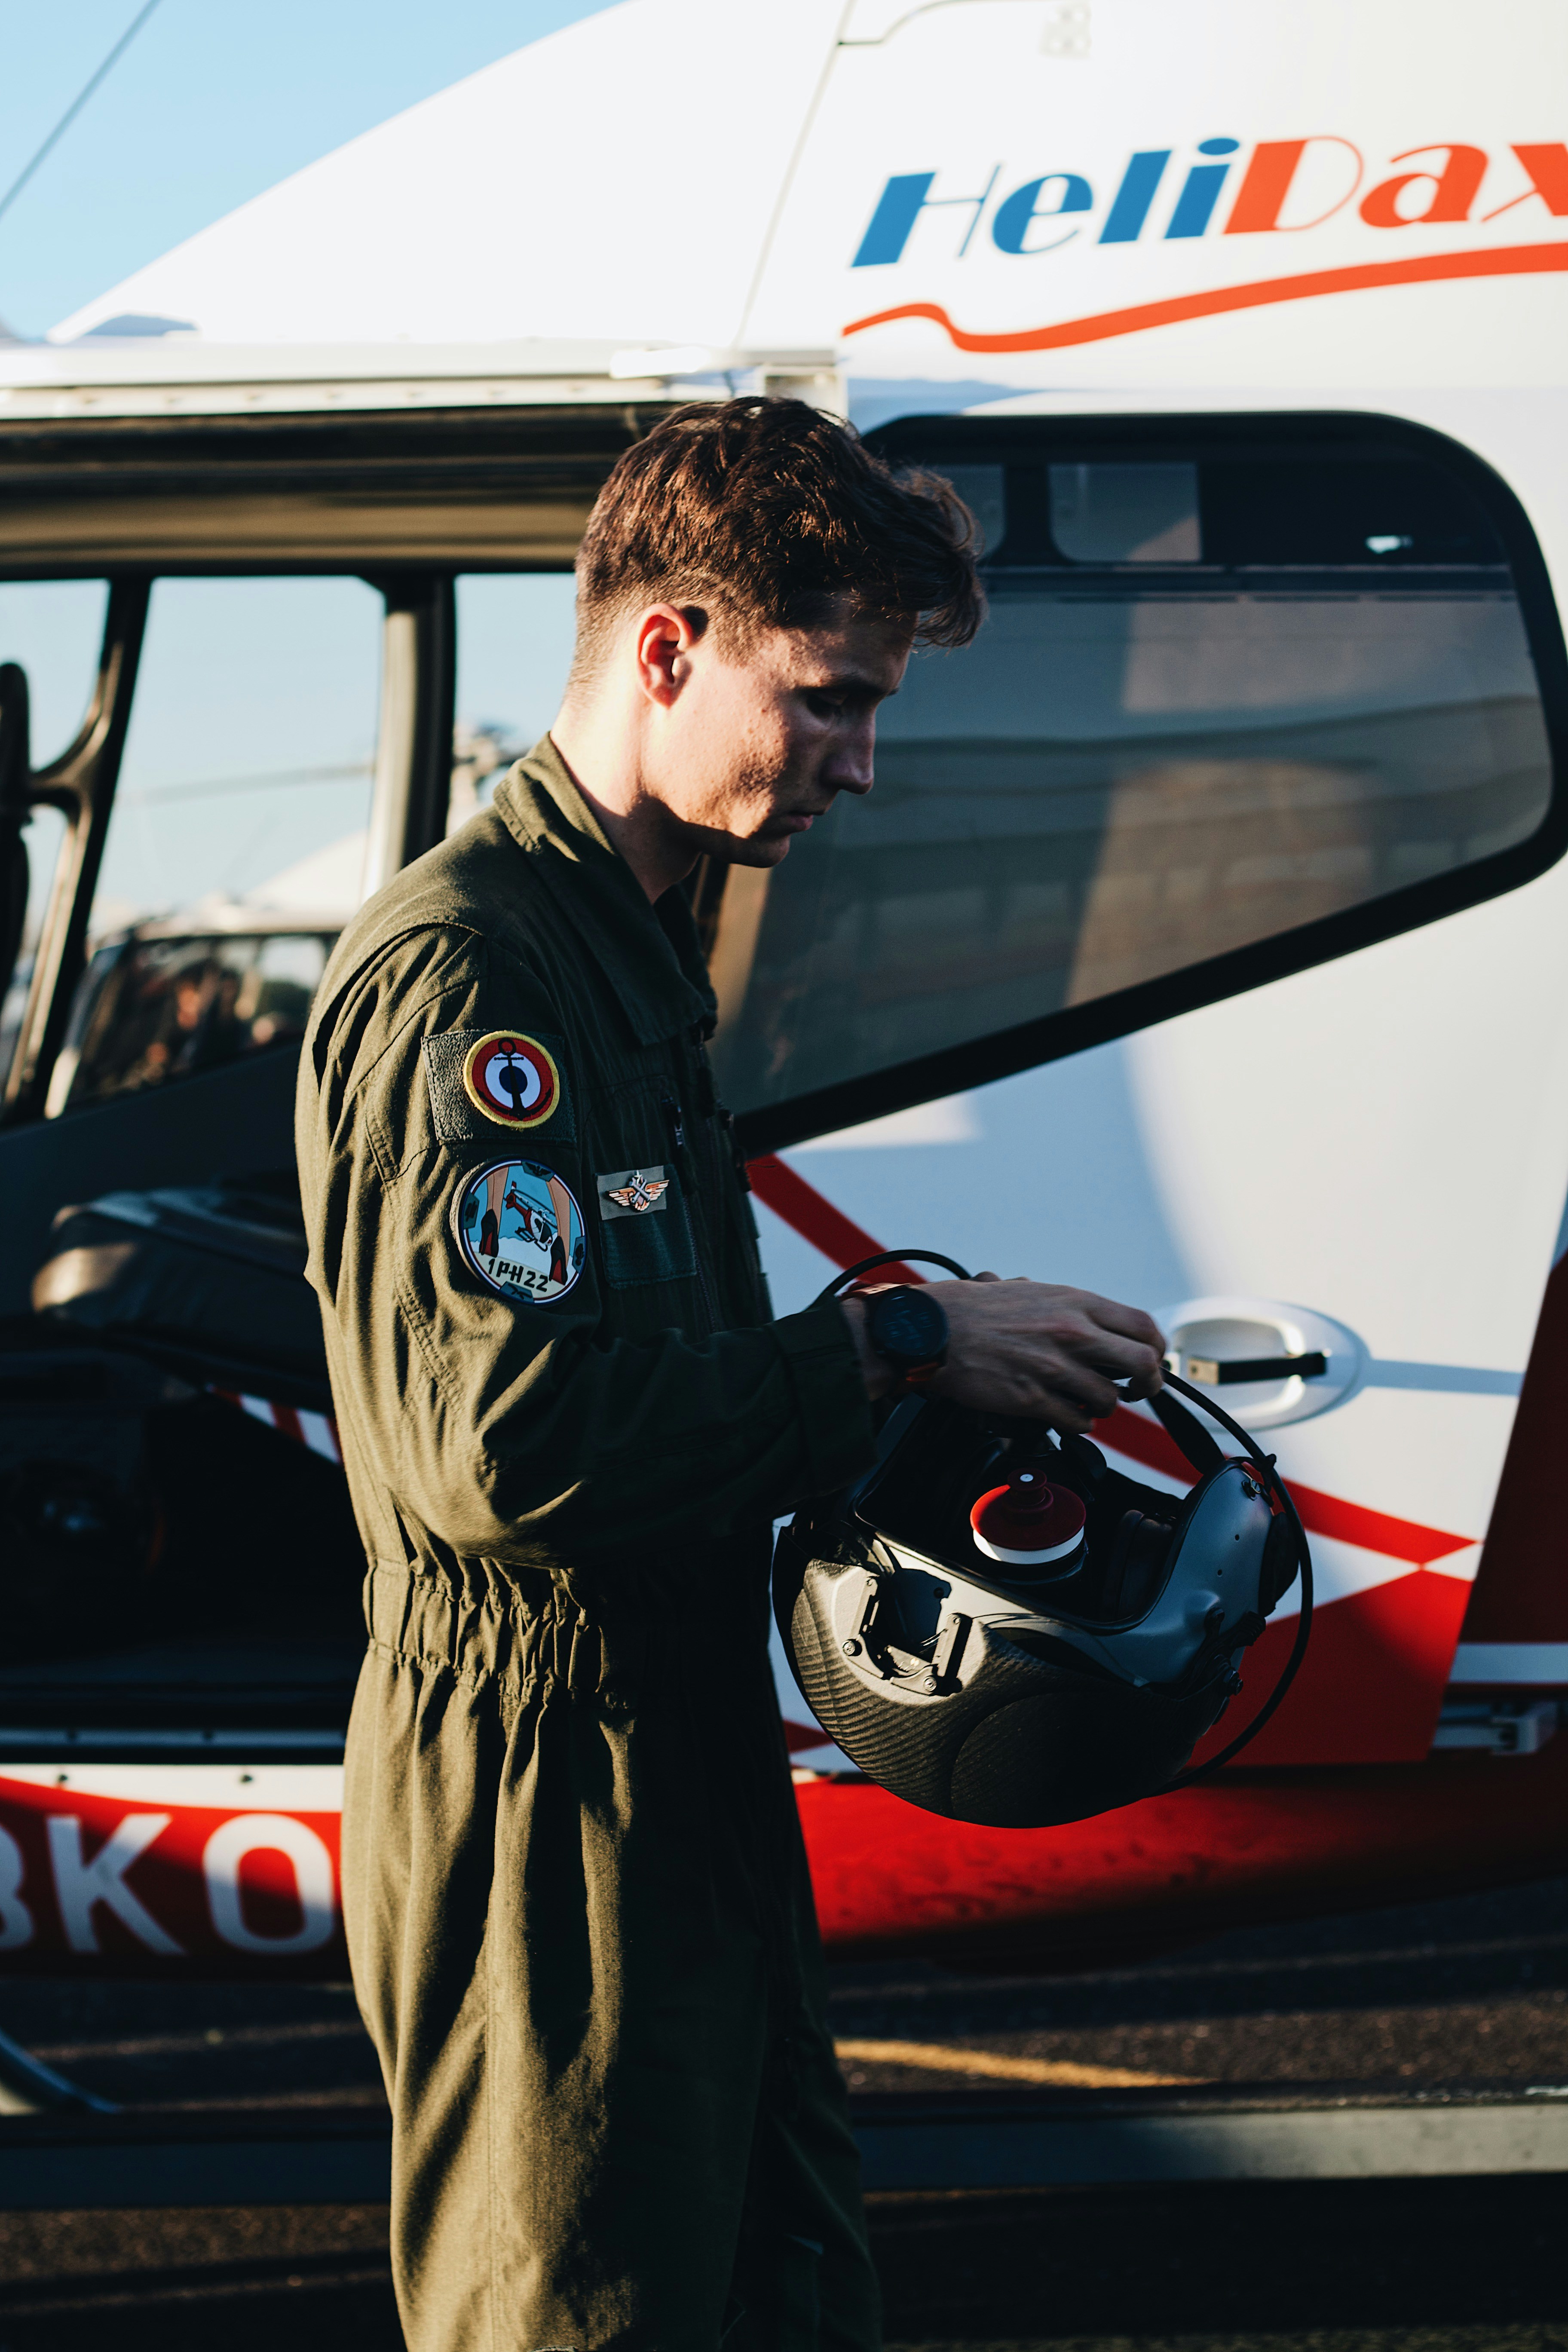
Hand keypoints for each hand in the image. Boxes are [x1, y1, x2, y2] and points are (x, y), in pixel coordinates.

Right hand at [841, 1275, 1165, 1432]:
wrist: (932, 1330)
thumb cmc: (975, 1310)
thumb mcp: (1033, 1293)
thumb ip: (1070, 1310)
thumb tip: (1099, 1330)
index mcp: (1076, 1303)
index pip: (1143, 1327)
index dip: (1157, 1350)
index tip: (1150, 1361)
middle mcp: (1072, 1333)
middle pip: (1143, 1365)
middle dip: (1147, 1385)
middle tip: (1136, 1391)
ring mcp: (1054, 1368)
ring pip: (1110, 1400)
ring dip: (1102, 1406)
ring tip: (1085, 1402)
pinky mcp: (1033, 1399)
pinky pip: (1077, 1421)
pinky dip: (1077, 1423)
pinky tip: (1063, 1414)